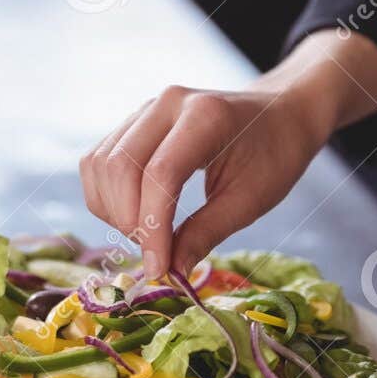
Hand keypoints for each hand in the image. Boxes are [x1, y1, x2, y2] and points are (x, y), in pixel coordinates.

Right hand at [79, 32, 376, 276]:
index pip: (159, 174)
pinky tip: (133, 216)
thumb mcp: (250, 201)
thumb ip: (205, 234)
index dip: (152, 227)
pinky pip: (99, 162)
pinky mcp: (132, 123)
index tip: (158, 269)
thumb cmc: (273, 155)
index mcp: (204, 116)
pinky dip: (106, 197)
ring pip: (101, 165)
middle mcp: (166, 105)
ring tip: (146, 235)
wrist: (278, 114)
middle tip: (155, 255)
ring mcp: (144, 110)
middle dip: (129, 222)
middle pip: (121, 168)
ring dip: (112, 212)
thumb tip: (168, 272)